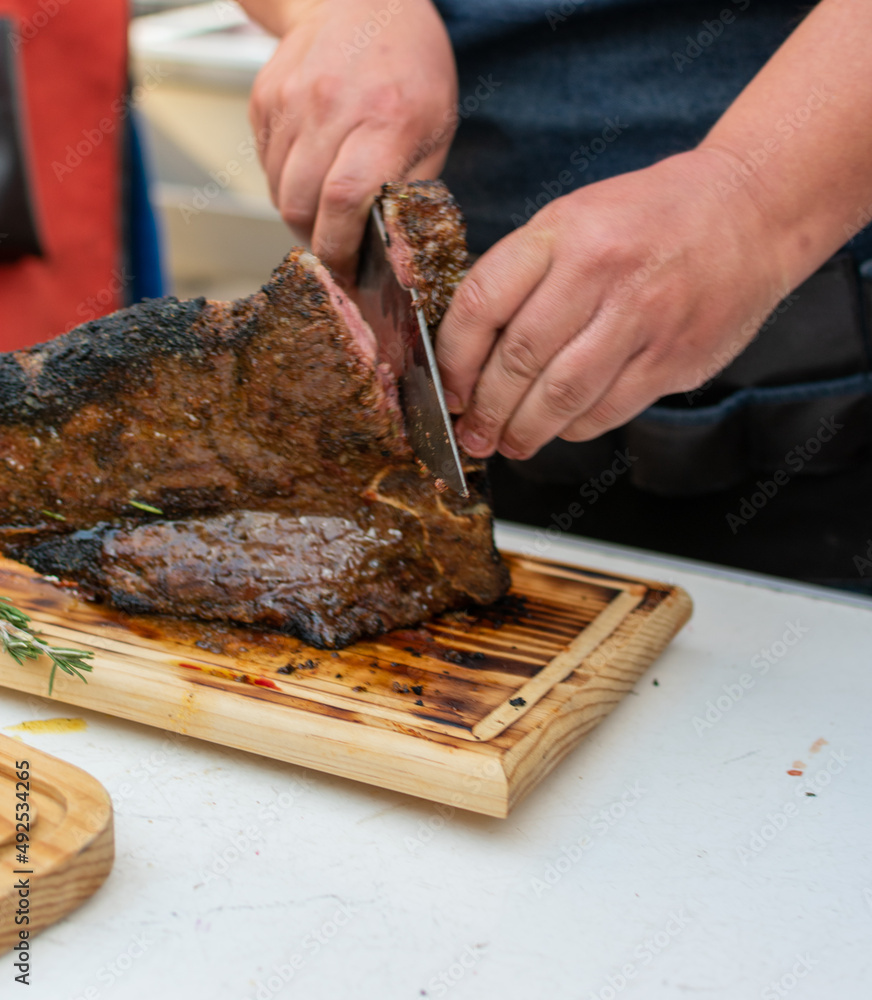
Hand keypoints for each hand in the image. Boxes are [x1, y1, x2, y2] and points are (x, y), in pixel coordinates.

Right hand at [248, 0, 456, 283]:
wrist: (363, 1)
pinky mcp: (264, 97)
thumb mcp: (435, 130)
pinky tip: (310, 171)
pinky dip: (284, 183)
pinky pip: (265, 164)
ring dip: (299, 215)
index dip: (339, 248)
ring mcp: (292, 99)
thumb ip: (412, 192)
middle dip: (316, 241)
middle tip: (335, 250)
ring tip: (325, 212)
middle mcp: (331, 106)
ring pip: (278, 190)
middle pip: (301, 204)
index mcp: (385, 119)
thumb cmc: (409, 70)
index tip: (348, 271)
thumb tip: (395, 254)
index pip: (344, 201)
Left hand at [437, 149, 792, 459]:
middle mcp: (600, 272)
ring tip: (509, 443)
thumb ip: (524, 276)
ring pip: (561, 395)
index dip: (454, 360)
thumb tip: (471, 354)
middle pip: (519, 359)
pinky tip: (561, 427)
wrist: (750, 210)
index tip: (448, 389)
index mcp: (562, 232)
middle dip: (486, 409)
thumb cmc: (649, 218)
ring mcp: (642, 317)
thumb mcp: (574, 220)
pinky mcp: (674, 357)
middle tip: (472, 434)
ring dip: (525, 431)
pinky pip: (608, 409)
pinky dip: (574, 428)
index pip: (482, 303)